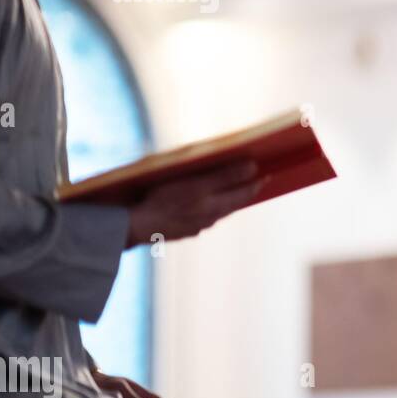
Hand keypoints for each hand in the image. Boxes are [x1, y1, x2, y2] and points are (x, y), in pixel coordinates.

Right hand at [125, 160, 264, 247]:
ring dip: (233, 200)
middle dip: (249, 189)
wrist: (135, 226)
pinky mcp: (190, 231)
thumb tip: (248, 166)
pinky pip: (208, 218)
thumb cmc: (157, 196)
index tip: (261, 168)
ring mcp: (198, 224)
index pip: (238, 185)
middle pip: (235, 200)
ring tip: (241, 191)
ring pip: (223, 210)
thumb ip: (220, 174)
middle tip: (261, 180)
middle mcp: (206, 213)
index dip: (250, 176)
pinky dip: (215, 209)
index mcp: (206, 197)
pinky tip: (214, 203)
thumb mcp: (186, 179)